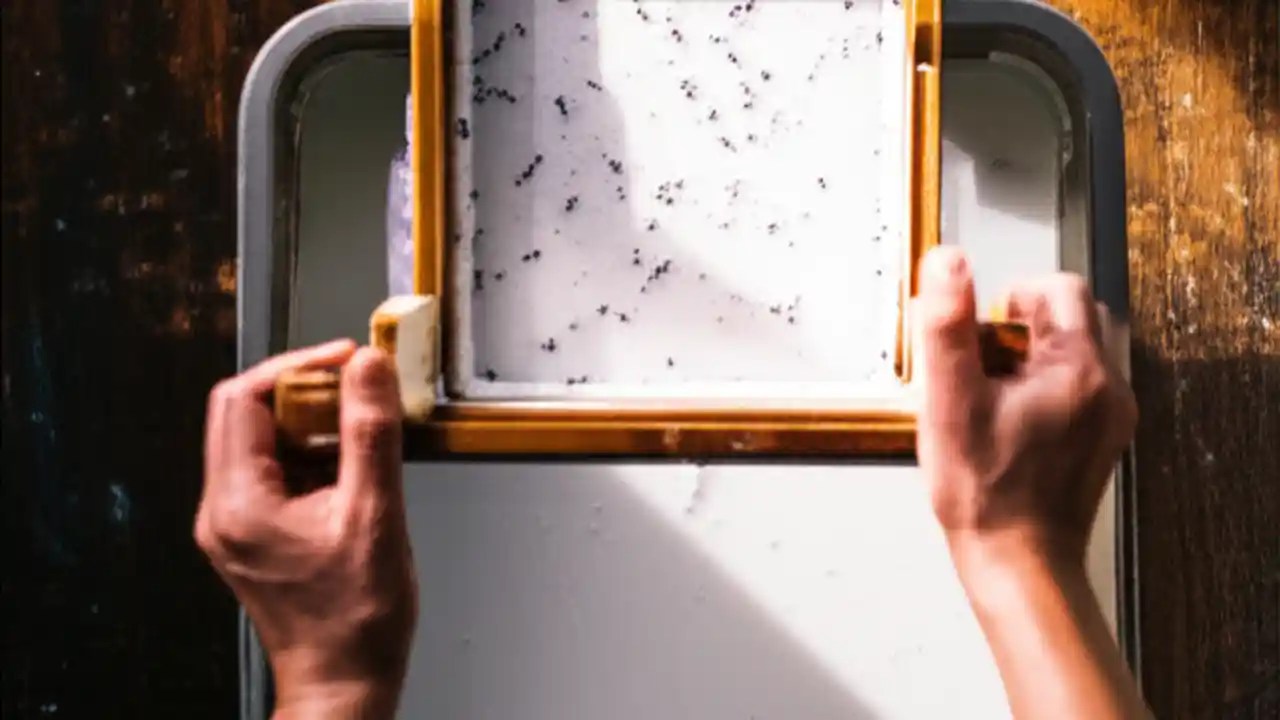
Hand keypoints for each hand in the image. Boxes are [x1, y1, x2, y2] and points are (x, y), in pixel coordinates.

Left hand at [196, 340, 416, 718]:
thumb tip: (368, 370)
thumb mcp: (374, 516)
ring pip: (263, 441)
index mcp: (238, 503)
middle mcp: (224, 511)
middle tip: (356, 389)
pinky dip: (313, 455)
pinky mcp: (256, 535)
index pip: (243, 398)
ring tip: (361, 428)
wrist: (343, 682)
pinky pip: (276, 471)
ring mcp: (237, 525)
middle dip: (305, 392)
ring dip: (312, 423)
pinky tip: (353, 465)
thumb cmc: (354, 621)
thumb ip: (370, 435)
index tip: (345, 360)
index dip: (296, 367)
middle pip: (248, 414)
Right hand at [915, 246, 1146, 719]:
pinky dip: (1045, 388)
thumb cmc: (984, 492)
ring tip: (995, 394)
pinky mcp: (1103, 440)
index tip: (980, 334)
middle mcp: (1110, 389)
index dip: (1012, 298)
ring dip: (1034, 357)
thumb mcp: (949, 402)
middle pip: (1073, 317)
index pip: (1060, 288)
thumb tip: (947, 263)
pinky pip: (1080, 389)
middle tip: (984, 365)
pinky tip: (1010, 421)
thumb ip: (947, 326)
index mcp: (1081, 369)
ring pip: (1077, 352)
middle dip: (1024, 327)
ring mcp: (1112, 418)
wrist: (1017, 562)